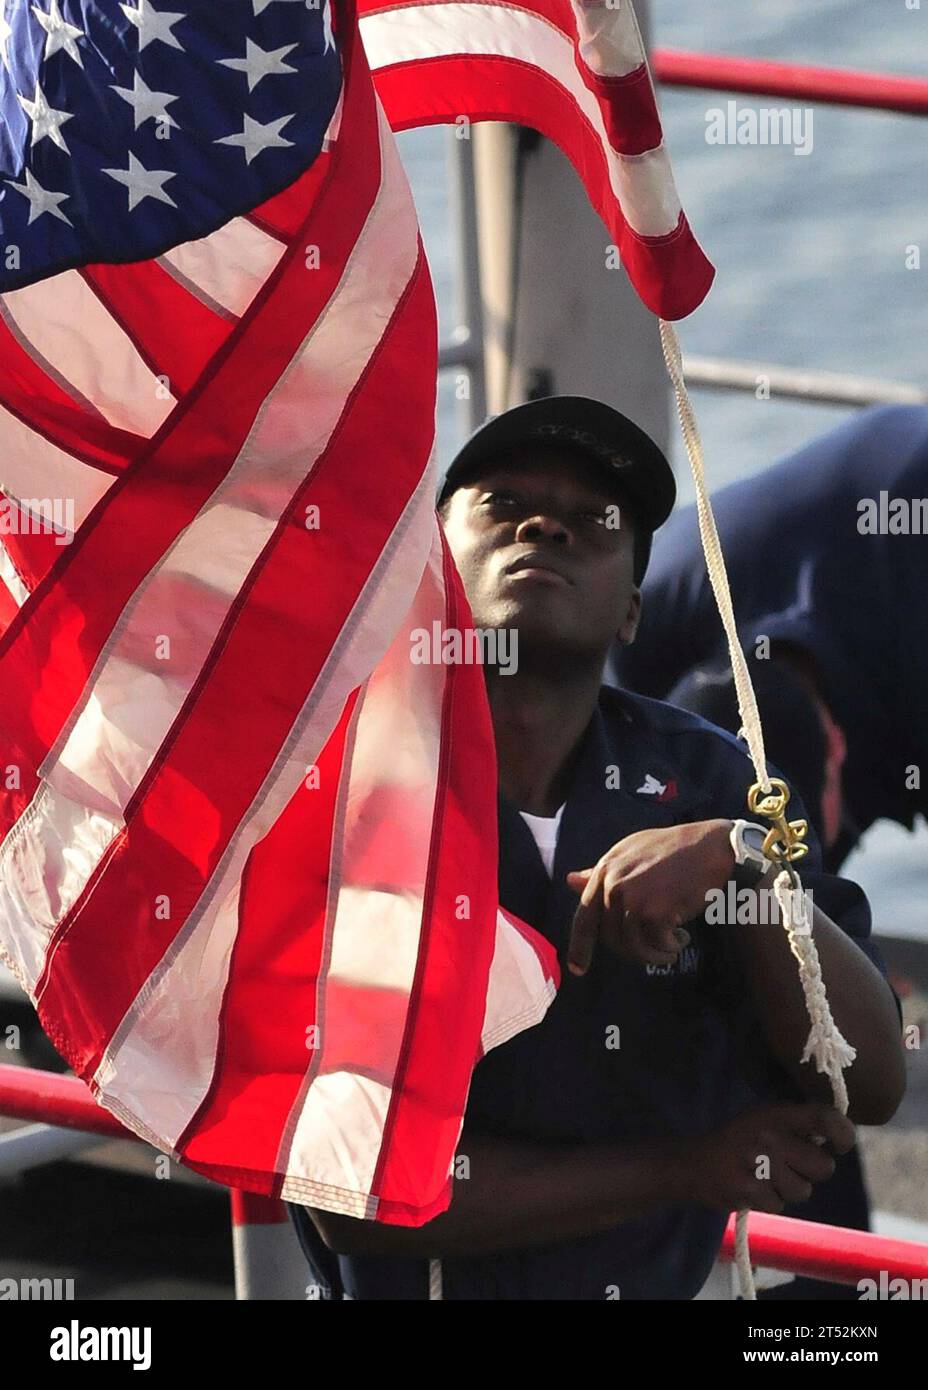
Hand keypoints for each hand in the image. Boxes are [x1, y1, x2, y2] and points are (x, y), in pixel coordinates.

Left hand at [565, 819, 734, 974]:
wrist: (711, 846)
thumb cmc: (673, 850)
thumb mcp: (631, 854)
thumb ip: (603, 873)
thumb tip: (570, 880)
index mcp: (605, 869)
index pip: (583, 916)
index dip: (580, 946)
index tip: (577, 969)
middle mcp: (613, 883)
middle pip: (610, 938)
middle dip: (632, 951)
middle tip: (655, 950)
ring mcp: (632, 897)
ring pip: (632, 946)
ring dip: (654, 954)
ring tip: (671, 947)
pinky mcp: (654, 910)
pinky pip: (656, 945)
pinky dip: (670, 948)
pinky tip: (682, 938)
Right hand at [680, 1103, 855, 1213]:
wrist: (692, 1164)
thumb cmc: (737, 1140)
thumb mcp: (762, 1119)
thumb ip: (796, 1126)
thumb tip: (837, 1137)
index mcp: (774, 1114)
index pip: (823, 1118)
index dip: (843, 1133)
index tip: (842, 1145)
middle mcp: (768, 1136)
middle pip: (823, 1167)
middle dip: (813, 1171)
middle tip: (792, 1166)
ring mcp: (758, 1165)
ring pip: (803, 1191)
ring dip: (789, 1189)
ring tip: (767, 1178)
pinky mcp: (748, 1192)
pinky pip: (779, 1205)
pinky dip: (769, 1201)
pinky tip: (752, 1188)